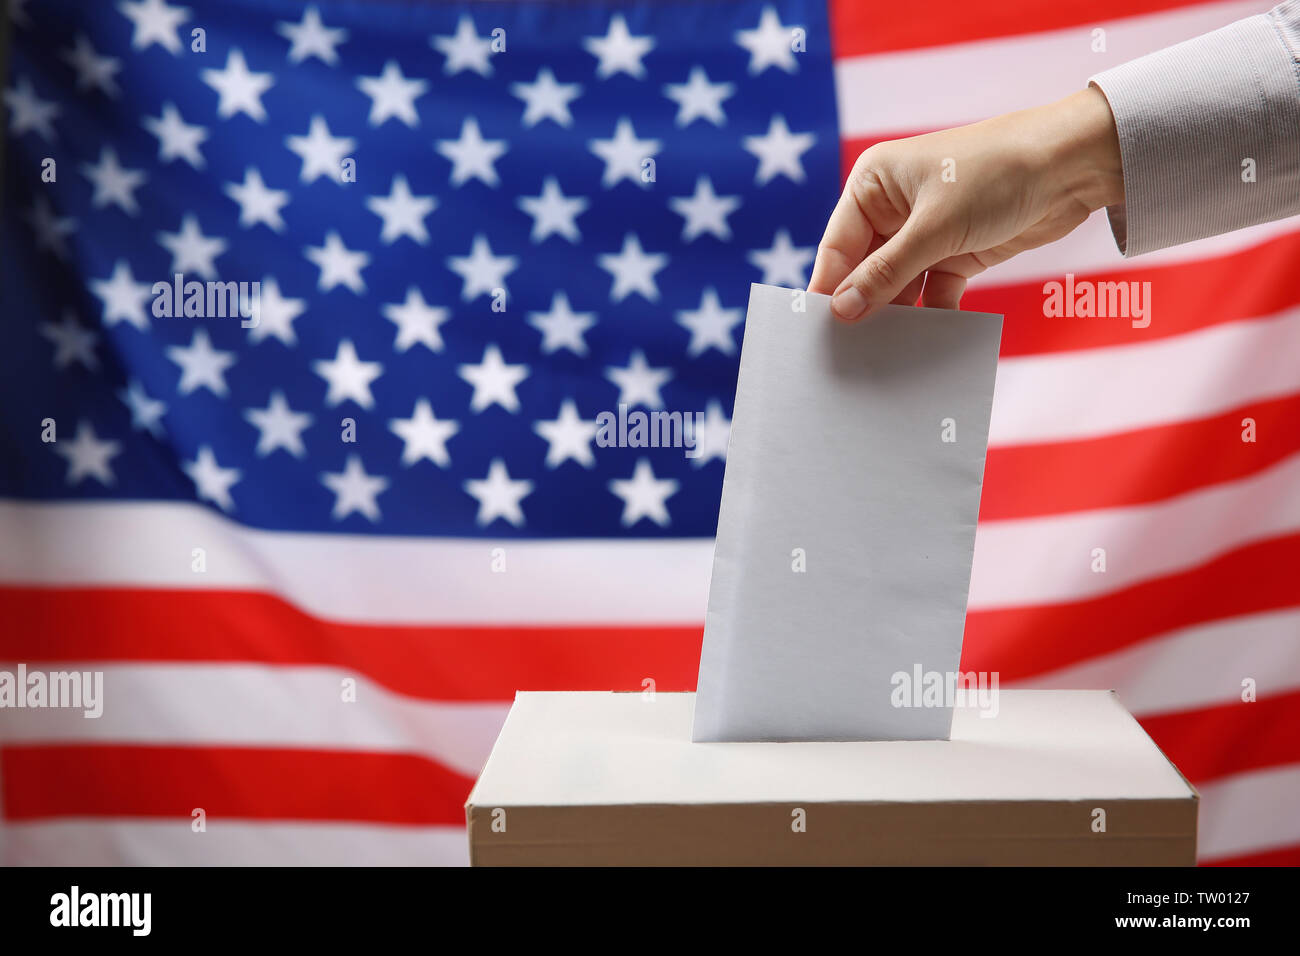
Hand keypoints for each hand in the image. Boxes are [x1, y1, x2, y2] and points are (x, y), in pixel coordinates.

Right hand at [808, 86, 1124, 320]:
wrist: (1073, 165)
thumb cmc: (996, 173)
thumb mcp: (935, 227)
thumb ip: (887, 273)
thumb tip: (842, 310)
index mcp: (873, 184)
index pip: (837, 246)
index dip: (830, 288)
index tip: (820, 332)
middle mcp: (893, 207)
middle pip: (864, 269)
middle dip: (862, 306)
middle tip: (850, 351)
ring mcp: (924, 232)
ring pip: (897, 285)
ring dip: (897, 315)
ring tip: (885, 354)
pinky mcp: (955, 252)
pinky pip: (930, 292)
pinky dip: (930, 314)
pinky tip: (926, 341)